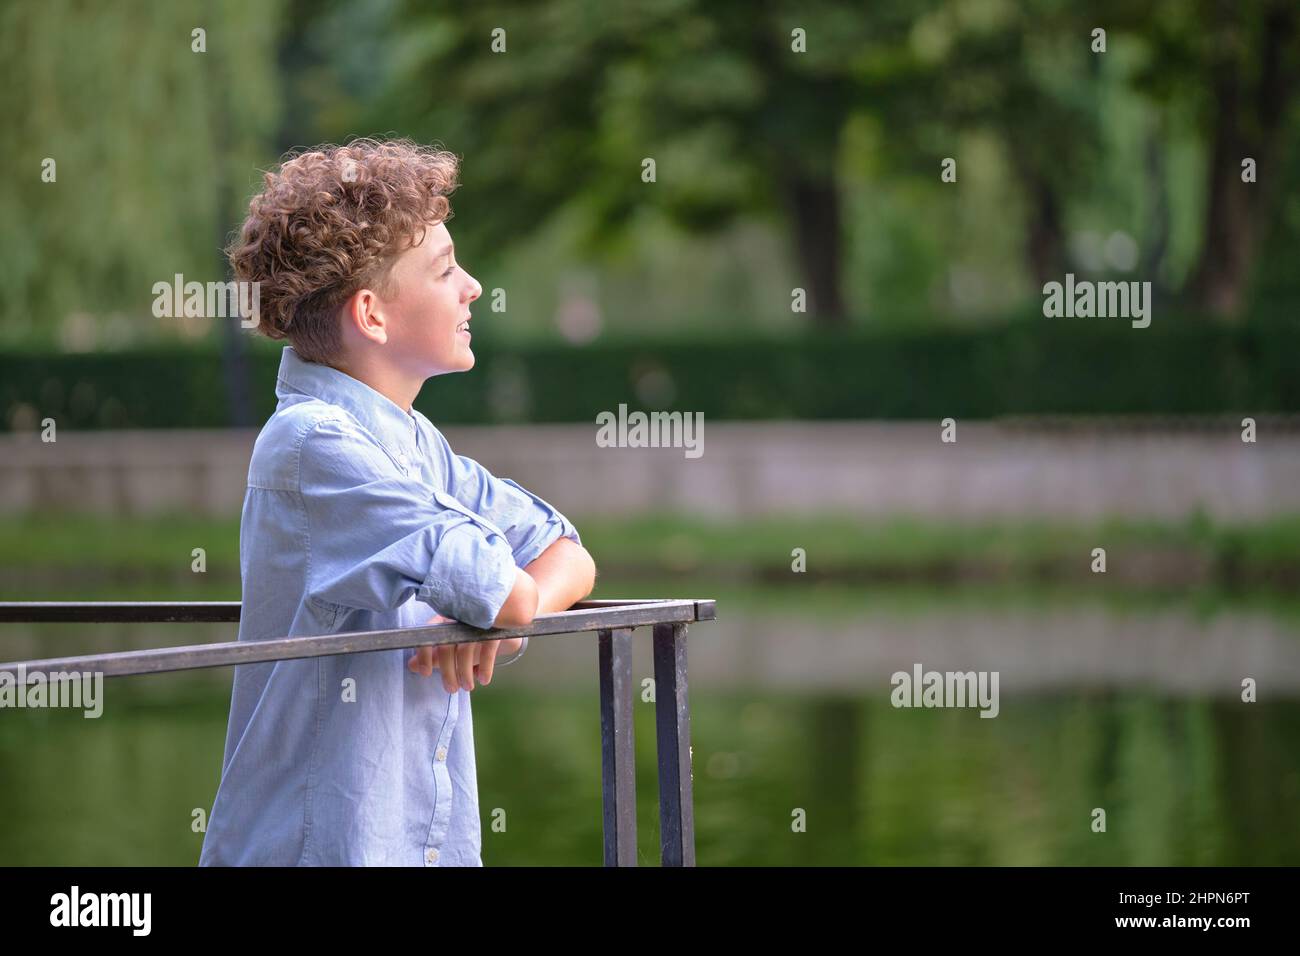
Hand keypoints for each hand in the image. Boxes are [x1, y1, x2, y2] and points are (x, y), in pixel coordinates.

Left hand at [407, 614, 522, 691]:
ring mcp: (478, 622)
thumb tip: (411, 666)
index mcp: (445, 621)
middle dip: (448, 672)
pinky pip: (487, 649)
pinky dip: (485, 668)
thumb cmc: (471, 638)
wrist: (503, 626)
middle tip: (451, 690)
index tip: (425, 674)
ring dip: (465, 673)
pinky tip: (483, 680)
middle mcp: (459, 619)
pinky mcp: (495, 627)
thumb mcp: (451, 647)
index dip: (425, 655)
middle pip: (448, 646)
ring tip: (467, 687)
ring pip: (466, 650)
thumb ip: (433, 655)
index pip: (429, 636)